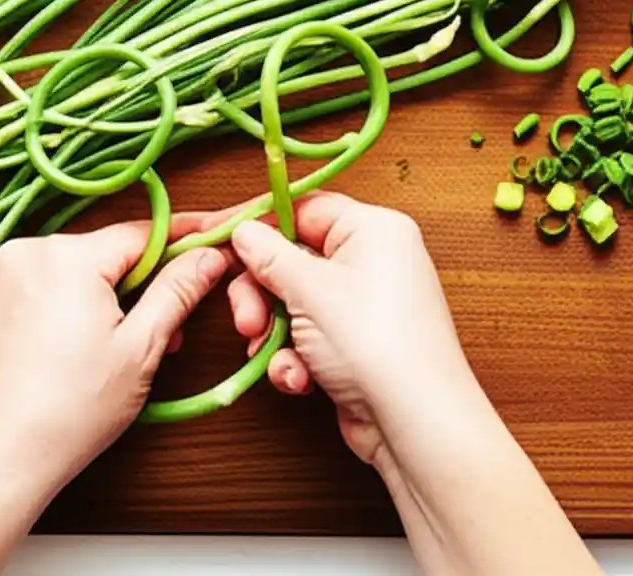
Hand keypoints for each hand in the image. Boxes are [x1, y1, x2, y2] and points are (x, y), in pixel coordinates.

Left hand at [0, 216, 232, 496]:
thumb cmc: (69, 412)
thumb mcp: (140, 348)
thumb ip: (177, 292)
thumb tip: (209, 255)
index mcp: (66, 256)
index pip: (142, 232)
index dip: (184, 240)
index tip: (214, 240)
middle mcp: (27, 251)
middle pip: (108, 252)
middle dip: (145, 286)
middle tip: (171, 331)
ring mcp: (1, 274)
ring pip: (79, 270)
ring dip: (111, 298)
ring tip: (128, 349)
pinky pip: (48, 285)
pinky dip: (75, 305)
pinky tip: (89, 346)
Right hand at [226, 192, 601, 575]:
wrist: (415, 423)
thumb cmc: (377, 345)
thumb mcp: (309, 289)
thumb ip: (269, 254)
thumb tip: (245, 231)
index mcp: (373, 230)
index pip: (302, 208)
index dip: (257, 225)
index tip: (216, 238)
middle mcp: (374, 262)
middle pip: (292, 259)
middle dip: (261, 294)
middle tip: (247, 320)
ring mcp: (366, 305)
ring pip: (295, 303)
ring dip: (275, 333)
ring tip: (273, 355)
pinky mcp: (357, 345)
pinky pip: (310, 338)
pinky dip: (296, 358)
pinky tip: (300, 379)